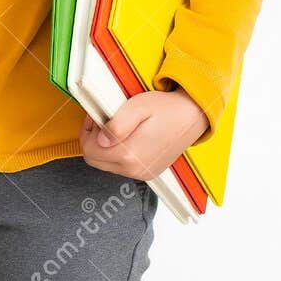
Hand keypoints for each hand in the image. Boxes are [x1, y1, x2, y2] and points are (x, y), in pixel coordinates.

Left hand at [81, 88, 208, 181]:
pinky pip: (121, 167)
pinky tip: (127, 137)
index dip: (88, 130)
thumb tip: (100, 140)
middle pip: (95, 160)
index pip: (89, 150)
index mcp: (129, 155)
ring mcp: (143, 173)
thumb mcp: (136, 107)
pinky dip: (117, 153)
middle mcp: (135, 170)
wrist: (192, 116)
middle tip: (103, 121)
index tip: (96, 116)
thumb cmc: (165, 109)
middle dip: (93, 140)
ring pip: (107, 164)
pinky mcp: (148, 172)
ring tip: (117, 127)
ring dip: (105, 147)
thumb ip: (115, 125)